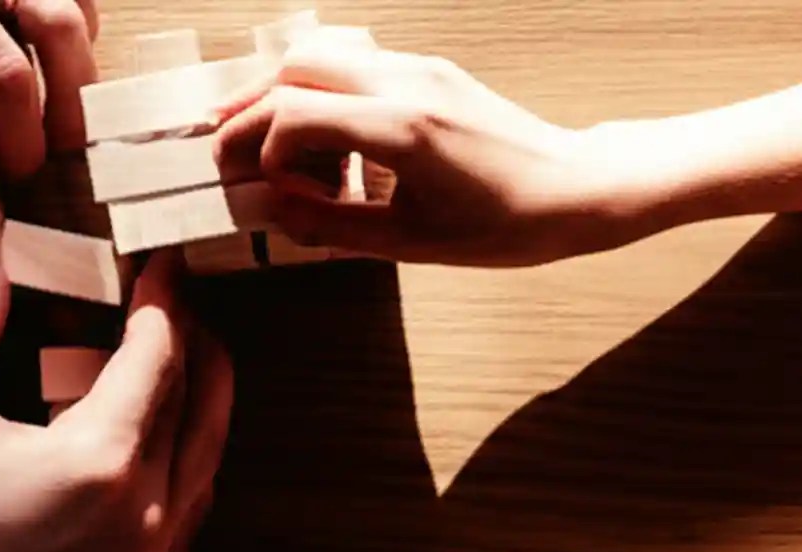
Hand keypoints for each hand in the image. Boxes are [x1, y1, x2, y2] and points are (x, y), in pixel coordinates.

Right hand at [0, 250, 232, 551]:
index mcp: (100, 463)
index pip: (158, 358)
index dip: (163, 303)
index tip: (161, 267)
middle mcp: (146, 511)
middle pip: (200, 401)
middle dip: (192, 339)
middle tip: (173, 301)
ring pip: (207, 453)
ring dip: (198, 396)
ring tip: (172, 354)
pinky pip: (193, 500)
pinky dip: (186, 453)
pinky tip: (158, 430)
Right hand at [214, 41, 646, 266]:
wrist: (576, 188)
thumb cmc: (507, 224)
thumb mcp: (412, 243)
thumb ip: (333, 225)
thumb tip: (277, 210)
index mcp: (402, 127)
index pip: (294, 115)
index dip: (258, 150)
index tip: (249, 183)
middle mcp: (407, 83)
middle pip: (296, 67)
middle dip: (251, 105)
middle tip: (225, 145)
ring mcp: (421, 69)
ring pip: (324, 58)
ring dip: (282, 93)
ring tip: (260, 138)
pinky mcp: (431, 72)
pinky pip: (356, 67)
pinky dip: (320, 94)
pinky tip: (317, 137)